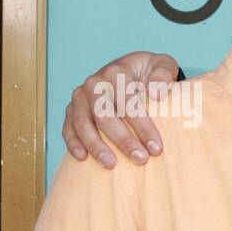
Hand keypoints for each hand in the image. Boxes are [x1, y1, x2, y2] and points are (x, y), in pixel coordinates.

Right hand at [64, 51, 177, 166]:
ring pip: (83, 124)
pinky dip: (72, 142)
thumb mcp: (163, 65)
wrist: (131, 71)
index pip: (129, 103)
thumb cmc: (150, 73)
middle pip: (105, 115)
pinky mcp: (72, 110)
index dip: (143, 127)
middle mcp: (94, 84)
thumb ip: (163, 74)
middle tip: (140, 159)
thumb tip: (156, 94)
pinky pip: (68, 128)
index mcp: (116, 73)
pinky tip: (82, 157)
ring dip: (96, 146)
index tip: (156, 148)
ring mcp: (80, 98)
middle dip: (123, 140)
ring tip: (112, 165)